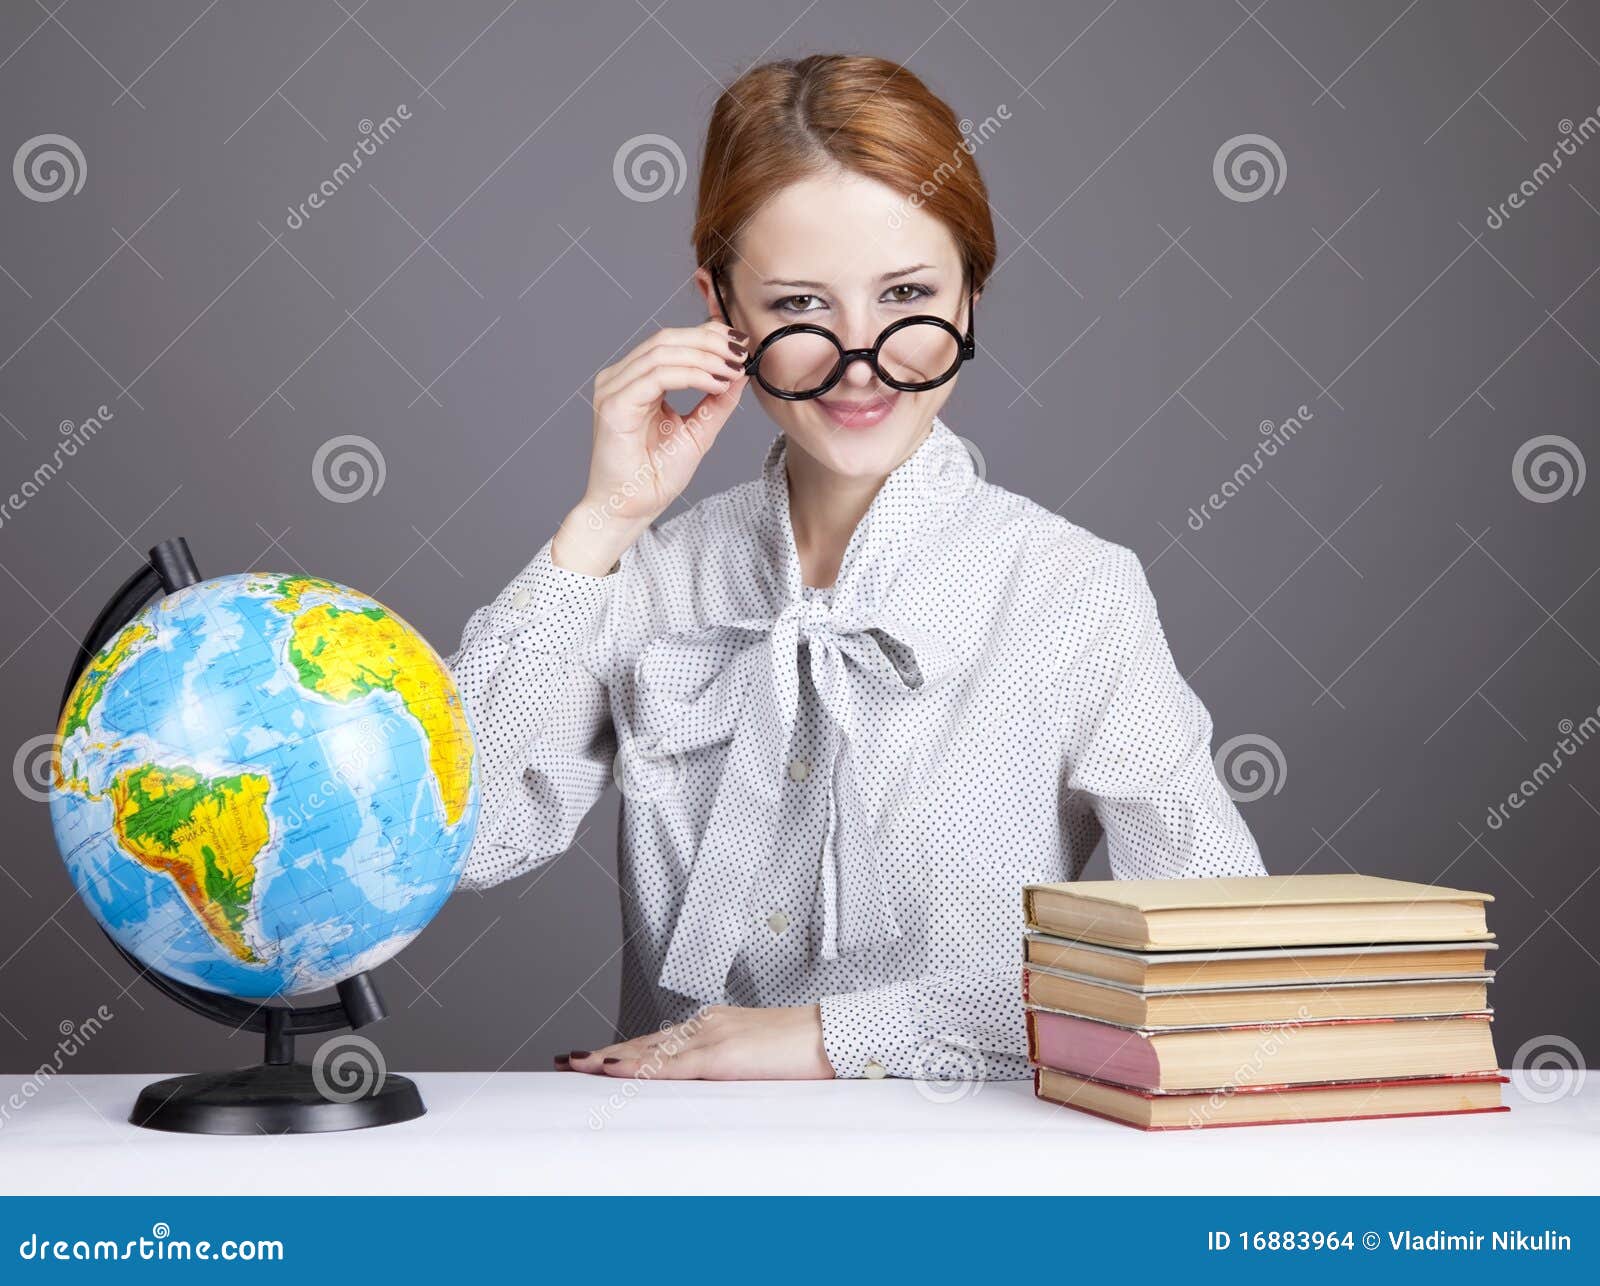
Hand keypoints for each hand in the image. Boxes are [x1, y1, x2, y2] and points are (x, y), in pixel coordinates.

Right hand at [553, 320, 749, 575]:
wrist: (631, 509)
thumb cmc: (654, 476)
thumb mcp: (698, 431)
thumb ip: (716, 401)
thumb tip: (739, 371)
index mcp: (636, 380)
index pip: (671, 342)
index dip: (707, 336)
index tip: (741, 345)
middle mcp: (620, 378)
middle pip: (666, 339)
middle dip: (709, 341)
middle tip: (741, 352)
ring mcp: (613, 389)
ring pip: (662, 352)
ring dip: (705, 358)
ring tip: (732, 369)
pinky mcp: (614, 404)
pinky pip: (656, 376)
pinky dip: (691, 375)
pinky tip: (715, 383)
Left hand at [559, 1004, 834, 1079]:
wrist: (835, 1036)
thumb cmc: (804, 1053)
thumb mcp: (757, 1060)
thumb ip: (730, 1069)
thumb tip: (711, 1089)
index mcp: (714, 1027)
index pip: (658, 1042)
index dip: (624, 1051)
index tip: (594, 1058)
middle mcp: (706, 1025)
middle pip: (643, 1043)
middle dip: (604, 1054)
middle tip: (568, 1061)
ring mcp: (711, 1037)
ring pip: (647, 1051)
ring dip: (608, 1059)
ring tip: (576, 1065)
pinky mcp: (721, 1054)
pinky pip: (669, 1065)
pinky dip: (635, 1068)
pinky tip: (611, 1070)